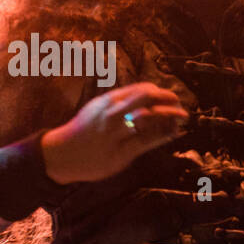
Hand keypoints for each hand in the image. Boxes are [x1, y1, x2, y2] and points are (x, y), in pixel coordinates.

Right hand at [41, 83, 188, 184]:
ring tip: (181, 117)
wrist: (62, 153)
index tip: (171, 98)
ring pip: (148, 117)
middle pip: (147, 98)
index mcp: (109, 100)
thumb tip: (147, 96)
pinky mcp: (119, 152)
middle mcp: (112, 112)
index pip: (142, 89)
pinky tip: (173, 133)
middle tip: (181, 105)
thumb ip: (120, 102)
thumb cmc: (84, 131)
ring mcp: (115, 132)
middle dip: (169, 99)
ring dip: (170, 115)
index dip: (161, 92)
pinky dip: (163, 135)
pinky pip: (146, 141)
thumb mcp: (99, 108)